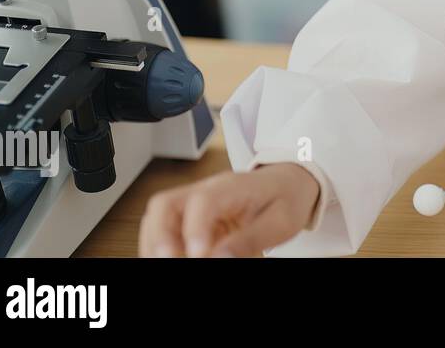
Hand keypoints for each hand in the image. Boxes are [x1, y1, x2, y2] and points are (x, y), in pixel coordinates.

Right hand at [139, 163, 320, 256]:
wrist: (289, 182)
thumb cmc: (286, 198)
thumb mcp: (281, 222)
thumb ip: (250, 240)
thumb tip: (218, 258)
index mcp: (232, 187)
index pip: (203, 202)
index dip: (195, 229)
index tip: (199, 255)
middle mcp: (206, 189)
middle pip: (164, 204)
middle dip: (159, 237)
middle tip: (168, 260)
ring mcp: (194, 201)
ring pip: (157, 216)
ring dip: (155, 243)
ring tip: (166, 262)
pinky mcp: (191, 216)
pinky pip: (164, 228)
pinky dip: (160, 246)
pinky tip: (172, 257)